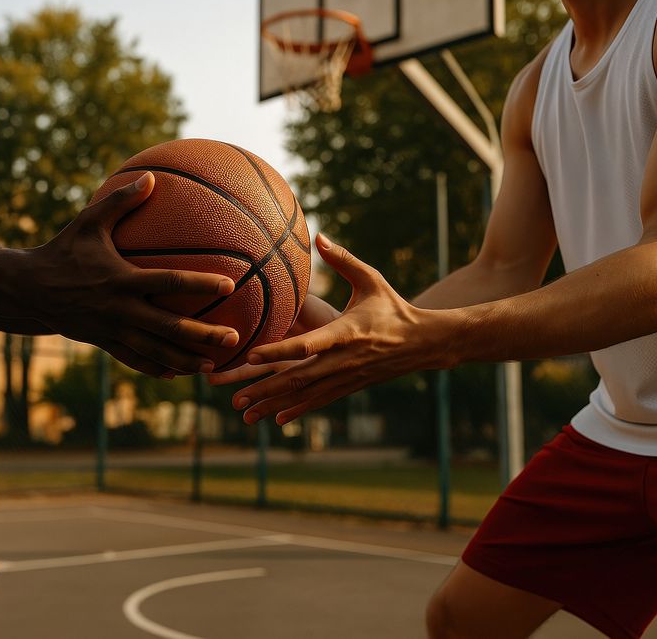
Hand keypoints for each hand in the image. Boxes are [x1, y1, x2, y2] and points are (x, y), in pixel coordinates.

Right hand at [30, 172, 239, 375]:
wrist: (26, 289)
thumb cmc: (62, 250)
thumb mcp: (89, 222)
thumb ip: (121, 200)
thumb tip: (152, 176)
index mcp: (122, 279)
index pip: (170, 283)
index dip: (201, 284)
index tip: (230, 285)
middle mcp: (121, 309)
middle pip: (170, 327)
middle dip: (203, 335)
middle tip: (234, 339)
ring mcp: (112, 330)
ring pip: (155, 351)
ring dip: (184, 359)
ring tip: (212, 367)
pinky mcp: (103, 342)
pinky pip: (134, 360)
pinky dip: (156, 368)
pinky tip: (176, 373)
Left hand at [230, 234, 452, 424]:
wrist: (423, 342)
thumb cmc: (393, 307)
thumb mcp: (371, 280)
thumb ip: (343, 260)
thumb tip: (318, 236)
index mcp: (345, 333)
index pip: (306, 345)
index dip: (278, 351)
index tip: (250, 354)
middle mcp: (342, 360)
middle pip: (298, 378)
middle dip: (265, 389)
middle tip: (234, 398)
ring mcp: (345, 377)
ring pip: (304, 395)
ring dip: (273, 405)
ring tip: (245, 414)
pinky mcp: (349, 387)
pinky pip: (318, 401)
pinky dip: (297, 411)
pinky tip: (277, 420)